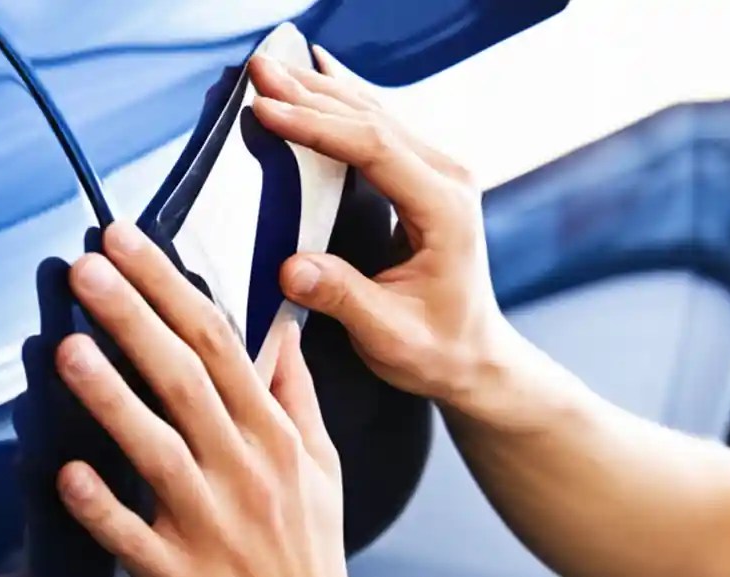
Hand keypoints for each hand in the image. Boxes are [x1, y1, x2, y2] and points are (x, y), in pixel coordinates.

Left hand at [53, 222, 375, 576]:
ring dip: (110, 396)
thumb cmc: (308, 562)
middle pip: (185, 378)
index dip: (171, 287)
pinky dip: (102, 504)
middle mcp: (244, 473)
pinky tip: (66, 471)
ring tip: (68, 347)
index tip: (132, 245)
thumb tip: (278, 331)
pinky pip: (133, 537)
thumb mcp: (321, 468)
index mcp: (273, 439)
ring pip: (157, 447)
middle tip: (90, 267)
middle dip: (134, 315)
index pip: (221, 344)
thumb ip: (294, 395)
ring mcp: (211, 527)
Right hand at [249, 48, 517, 415]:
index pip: (373, 148)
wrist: (472, 355)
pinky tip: (317, 75)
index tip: (268, 111)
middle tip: (257, 71)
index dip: (317, 126)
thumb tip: (291, 268)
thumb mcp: (388, 335)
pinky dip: (339, 101)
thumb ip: (342, 298)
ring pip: (373, 113)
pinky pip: (377, 125)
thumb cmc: (436, 349)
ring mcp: (438, 172)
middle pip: (371, 117)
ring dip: (319, 89)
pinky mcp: (422, 176)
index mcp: (444, 208)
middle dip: (309, 92)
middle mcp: (447, 178)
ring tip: (271, 68)